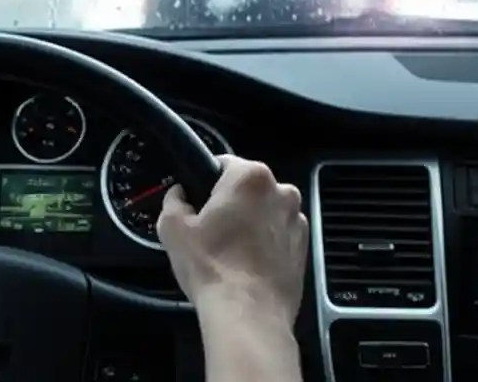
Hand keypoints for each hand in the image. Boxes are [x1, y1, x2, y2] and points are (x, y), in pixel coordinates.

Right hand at [158, 156, 307, 381]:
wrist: (248, 314)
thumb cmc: (212, 267)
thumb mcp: (173, 229)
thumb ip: (173, 201)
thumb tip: (179, 195)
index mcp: (251, 176)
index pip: (223, 163)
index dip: (205, 183)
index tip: (197, 203)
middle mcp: (282, 191)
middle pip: (247, 189)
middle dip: (230, 204)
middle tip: (210, 231)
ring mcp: (297, 221)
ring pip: (265, 213)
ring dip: (250, 224)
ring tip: (229, 253)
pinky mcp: (304, 248)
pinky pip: (278, 236)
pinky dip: (265, 245)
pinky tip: (247, 266)